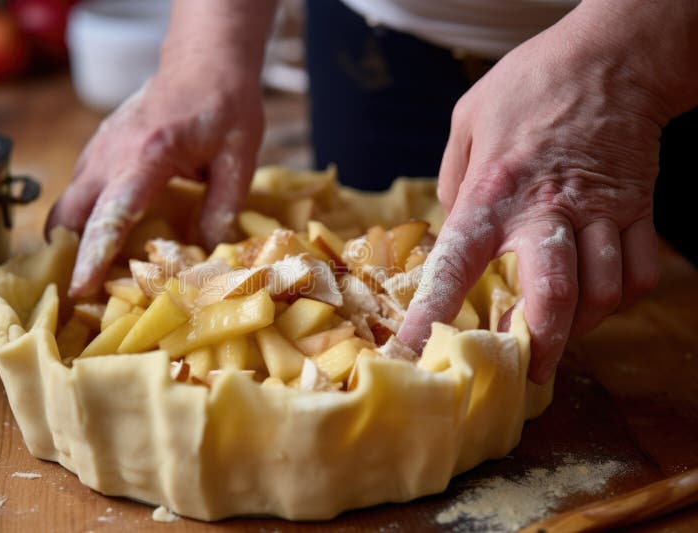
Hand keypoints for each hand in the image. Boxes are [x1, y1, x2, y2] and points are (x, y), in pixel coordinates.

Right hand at [46, 41, 263, 297]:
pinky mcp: (99, 150)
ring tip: (97, 275)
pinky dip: (84, 219)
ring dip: (74, 240)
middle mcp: (111, 154)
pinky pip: (80, 191)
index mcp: (147, 156)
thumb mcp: (239, 160)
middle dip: (69, 256)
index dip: (93, 256)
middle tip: (85, 295)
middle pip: (67, 215)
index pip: (110, 215)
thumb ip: (223, 209)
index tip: (79, 290)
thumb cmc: (226, 106)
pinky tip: (108, 239)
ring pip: (67, 204)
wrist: (204, 61)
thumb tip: (207, 256)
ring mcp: (99, 149)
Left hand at [397, 3, 675, 382]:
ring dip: (580, 327)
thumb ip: (454, 179)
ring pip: (602, 294)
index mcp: (492, 193)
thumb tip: (451, 221)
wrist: (612, 57)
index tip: (409, 354)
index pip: (454, 268)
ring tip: (558, 336)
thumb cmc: (532, 85)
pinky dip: (621, 298)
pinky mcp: (638, 210)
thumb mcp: (467, 121)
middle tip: (527, 370)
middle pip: (553, 296)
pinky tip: (598, 299)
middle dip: (539, 344)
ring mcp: (599, 213)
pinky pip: (640, 274)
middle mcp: (547, 212)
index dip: (429, 317)